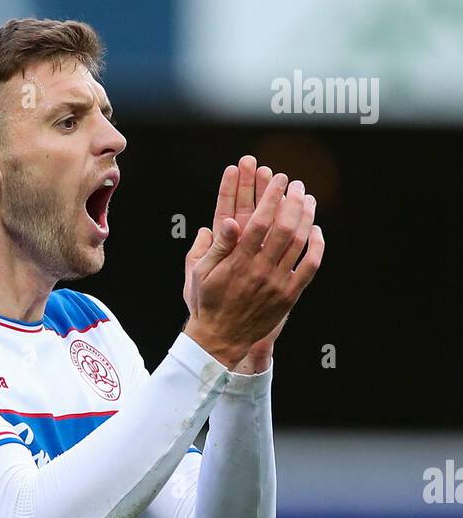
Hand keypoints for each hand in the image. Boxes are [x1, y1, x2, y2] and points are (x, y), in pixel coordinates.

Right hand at [182, 160, 323, 369]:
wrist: (221, 338)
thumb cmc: (209, 301)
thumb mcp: (201, 272)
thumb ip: (216, 246)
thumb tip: (228, 221)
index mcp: (238, 261)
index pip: (260, 220)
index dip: (272, 195)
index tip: (279, 179)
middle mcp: (260, 270)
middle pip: (285, 227)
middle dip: (293, 200)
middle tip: (297, 185)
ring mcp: (277, 283)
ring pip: (299, 243)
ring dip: (307, 217)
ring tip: (308, 200)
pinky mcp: (289, 295)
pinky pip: (310, 266)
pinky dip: (316, 246)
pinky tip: (316, 231)